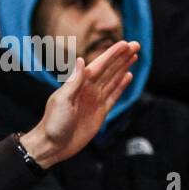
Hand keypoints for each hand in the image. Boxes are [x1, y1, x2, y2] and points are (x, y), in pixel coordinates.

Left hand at [18, 40, 138, 168]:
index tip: (126, 44)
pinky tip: (128, 76)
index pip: (99, 65)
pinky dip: (121, 86)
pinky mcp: (100, 112)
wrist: (52, 145)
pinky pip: (114, 95)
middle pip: (109, 70)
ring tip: (134, 56)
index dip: (112, 54)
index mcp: (78, 85)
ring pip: (113, 80)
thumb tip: (81, 60)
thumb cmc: (53, 123)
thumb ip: (74, 82)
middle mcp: (88, 90)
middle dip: (122, 57)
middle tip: (136, 45)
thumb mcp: (62, 101)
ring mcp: (94, 100)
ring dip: (123, 68)